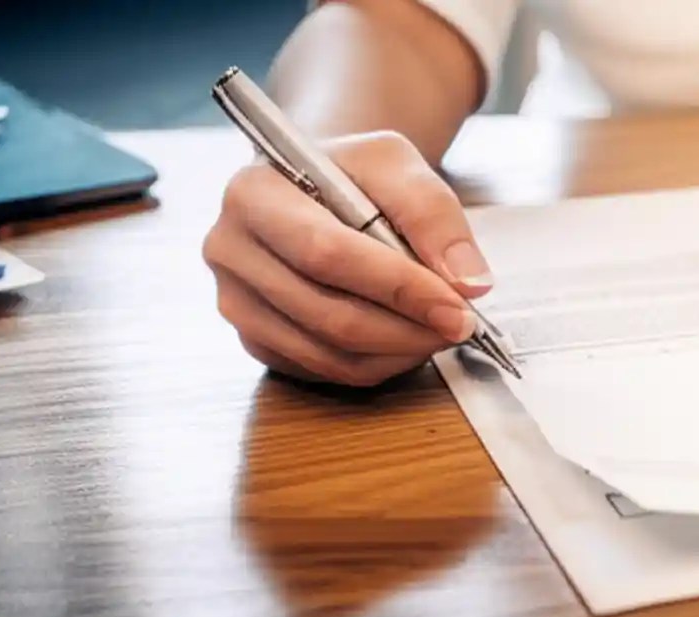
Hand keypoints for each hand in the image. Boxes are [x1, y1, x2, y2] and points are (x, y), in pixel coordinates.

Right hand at [203, 131, 491, 386]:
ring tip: (440, 331)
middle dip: (406, 328)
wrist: (314, 188)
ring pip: (328, 352)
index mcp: (252, 193)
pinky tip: (407, 340)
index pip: (327, 254)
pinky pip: (323, 370)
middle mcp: (230, 250)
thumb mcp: (396, 164)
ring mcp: (236, 302)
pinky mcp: (254, 339)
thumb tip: (468, 283)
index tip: (458, 306)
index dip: (398, 287)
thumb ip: (434, 214)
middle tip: (460, 326)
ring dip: (397, 352)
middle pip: (326, 313)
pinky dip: (377, 365)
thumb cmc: (352, 174)